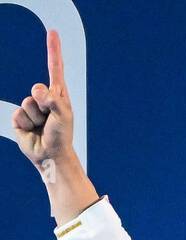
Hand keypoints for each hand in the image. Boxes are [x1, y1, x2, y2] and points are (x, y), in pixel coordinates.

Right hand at [11, 30, 74, 169]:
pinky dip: (25, 124)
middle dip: (43, 104)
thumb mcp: (63, 117)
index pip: (55, 68)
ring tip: (42, 126)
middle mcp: (45, 98)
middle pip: (37, 89)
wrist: (50, 156)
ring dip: (35, 117)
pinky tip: (32, 131)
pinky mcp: (20, 118)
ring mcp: (31, 107)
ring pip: (27, 103)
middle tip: (50, 118)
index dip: (53, 50)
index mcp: (59, 95)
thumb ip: (54, 101)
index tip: (53, 33)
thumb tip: (39, 90)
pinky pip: (18, 114)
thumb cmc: (61, 136)